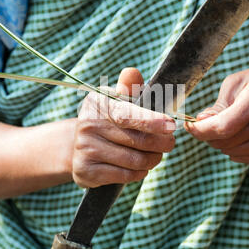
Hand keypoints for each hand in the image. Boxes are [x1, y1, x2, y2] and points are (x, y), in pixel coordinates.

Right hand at [72, 68, 175, 187]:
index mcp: (98, 104)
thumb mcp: (116, 100)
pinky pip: (125, 175)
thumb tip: (132, 72)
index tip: (171, 125)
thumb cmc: (108, 120)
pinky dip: (139, 173)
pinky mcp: (86, 171)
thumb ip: (128, 87)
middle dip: (161, 143)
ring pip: (134, 161)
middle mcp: (88, 126)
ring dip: (153, 159)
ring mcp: (85, 149)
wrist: (77, 146)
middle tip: (170, 143)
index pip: (126, 114)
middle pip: (137, 140)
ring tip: (156, 155)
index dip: (151, 121)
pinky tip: (141, 167)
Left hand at [185, 65, 248, 163]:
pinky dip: (235, 149)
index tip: (188, 127)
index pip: (224, 126)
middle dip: (209, 135)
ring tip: (231, 125)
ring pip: (232, 152)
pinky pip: (244, 159)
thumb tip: (201, 122)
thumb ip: (218, 105)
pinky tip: (244, 133)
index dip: (201, 131)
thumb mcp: (237, 82)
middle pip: (226, 142)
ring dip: (222, 142)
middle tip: (209, 122)